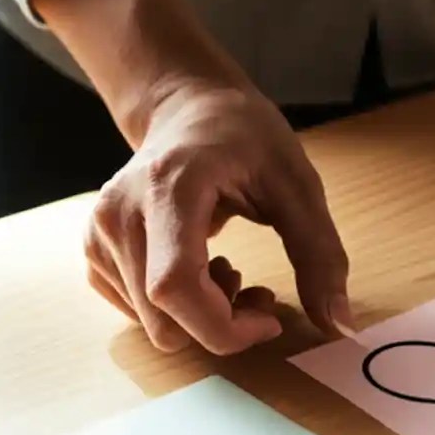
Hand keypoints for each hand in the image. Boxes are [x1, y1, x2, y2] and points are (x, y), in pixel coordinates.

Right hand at [84, 82, 350, 353]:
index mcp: (168, 188)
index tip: (270, 319)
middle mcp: (118, 214)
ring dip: (203, 319)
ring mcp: (99, 234)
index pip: (176, 287)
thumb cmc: (244, 137)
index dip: (225, 325)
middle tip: (258, 292)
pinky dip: (177, 312)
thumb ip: (320, 255)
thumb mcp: (298, 186)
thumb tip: (340, 325)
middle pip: (164, 320)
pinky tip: (200, 273)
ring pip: (152, 325)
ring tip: (229, 273)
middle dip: (222, 325)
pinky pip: (137, 314)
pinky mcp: (94, 252)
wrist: (188, 109)